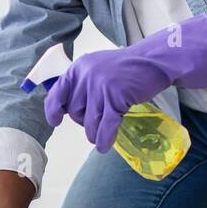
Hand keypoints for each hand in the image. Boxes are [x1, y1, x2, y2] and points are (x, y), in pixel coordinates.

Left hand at [44, 13, 206, 151]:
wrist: (153, 61)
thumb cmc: (126, 67)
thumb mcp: (97, 67)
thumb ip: (82, 83)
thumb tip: (67, 108)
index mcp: (78, 68)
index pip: (57, 92)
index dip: (53, 110)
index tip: (55, 121)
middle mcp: (86, 76)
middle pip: (74, 111)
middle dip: (83, 121)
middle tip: (97, 119)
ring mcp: (101, 87)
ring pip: (90, 122)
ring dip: (94, 134)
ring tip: (100, 136)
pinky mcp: (115, 98)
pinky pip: (105, 126)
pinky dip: (104, 139)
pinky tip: (105, 145)